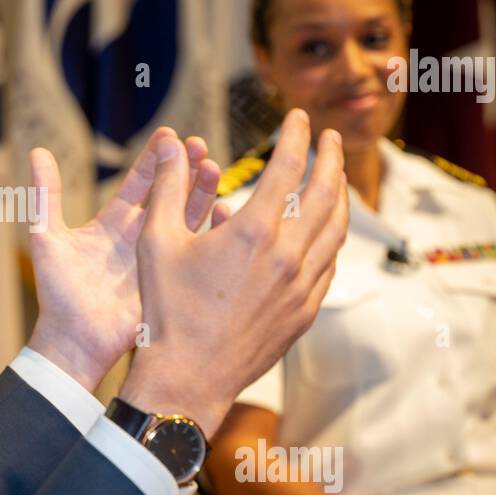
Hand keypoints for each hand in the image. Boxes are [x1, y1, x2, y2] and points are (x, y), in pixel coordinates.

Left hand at [26, 127, 227, 392]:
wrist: (75, 343)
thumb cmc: (58, 294)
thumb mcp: (48, 238)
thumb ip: (46, 196)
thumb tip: (37, 152)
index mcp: (112, 223)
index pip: (139, 182)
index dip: (155, 158)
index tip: (170, 134)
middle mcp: (139, 237)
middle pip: (169, 194)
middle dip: (186, 168)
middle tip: (202, 145)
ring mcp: (158, 259)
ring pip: (187, 218)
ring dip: (202, 193)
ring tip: (216, 168)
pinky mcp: (172, 280)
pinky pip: (197, 251)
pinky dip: (211, 231)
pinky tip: (225, 210)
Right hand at [121, 109, 348, 435]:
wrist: (188, 377)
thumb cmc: (167, 310)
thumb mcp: (155, 241)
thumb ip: (168, 188)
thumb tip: (170, 146)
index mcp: (254, 231)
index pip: (288, 167)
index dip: (296, 136)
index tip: (298, 117)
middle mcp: (288, 255)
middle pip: (326, 194)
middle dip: (331, 159)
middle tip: (332, 138)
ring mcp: (301, 287)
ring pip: (335, 231)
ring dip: (339, 197)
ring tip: (335, 178)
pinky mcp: (303, 312)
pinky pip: (328, 265)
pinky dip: (330, 239)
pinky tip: (322, 232)